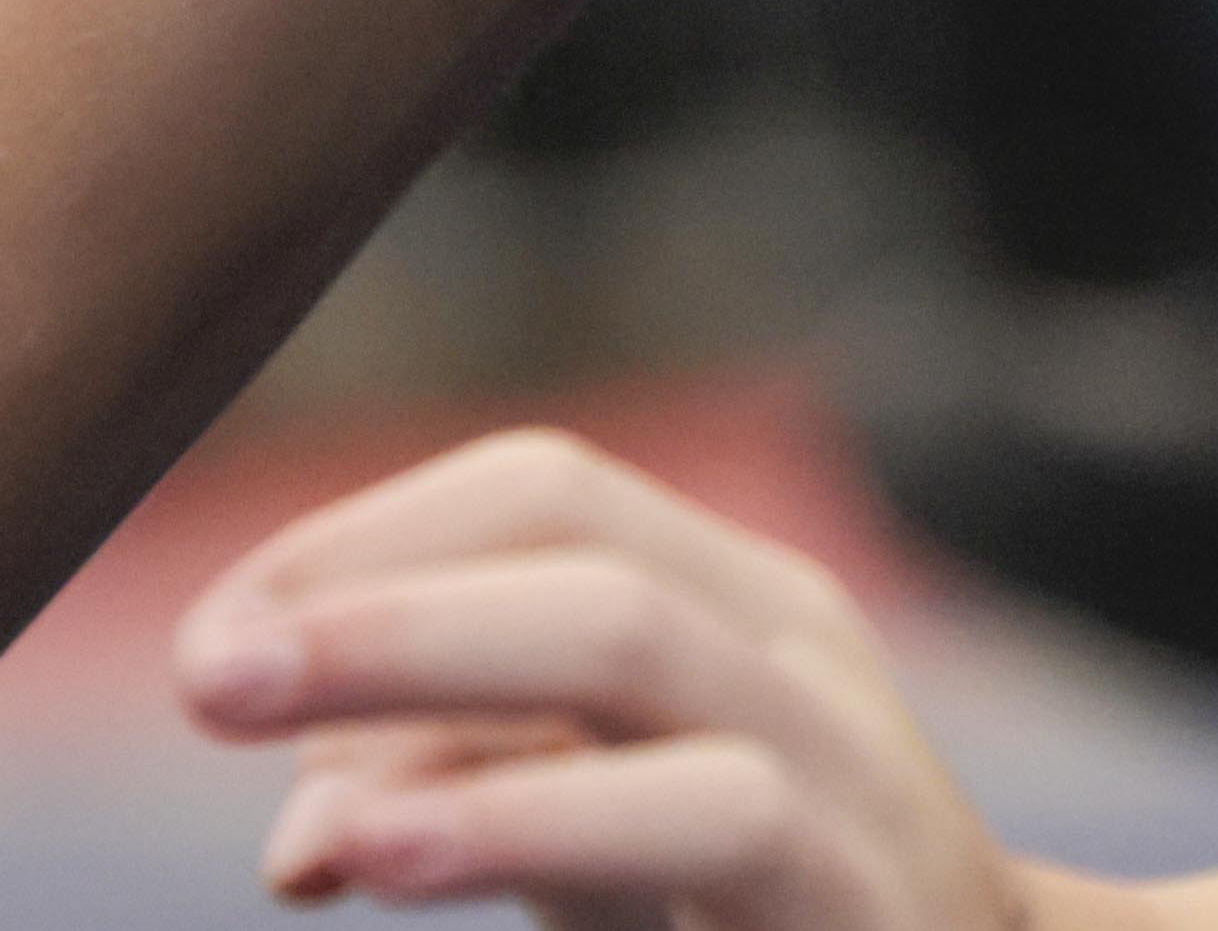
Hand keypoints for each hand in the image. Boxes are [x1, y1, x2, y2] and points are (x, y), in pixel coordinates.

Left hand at [175, 427, 1034, 927]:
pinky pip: (702, 822)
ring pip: (640, 652)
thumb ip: (482, 793)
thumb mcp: (617, 838)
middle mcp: (796, 655)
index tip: (219, 631)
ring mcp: (844, 766)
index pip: (546, 493)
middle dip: (381, 606)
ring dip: (442, 683)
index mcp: (738, 605)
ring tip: (291, 801)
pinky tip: (391, 858)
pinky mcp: (853, 893)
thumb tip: (303, 819)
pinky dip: (525, 820)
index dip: (368, 539)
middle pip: (584, 556)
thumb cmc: (767, 921)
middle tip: (200, 676)